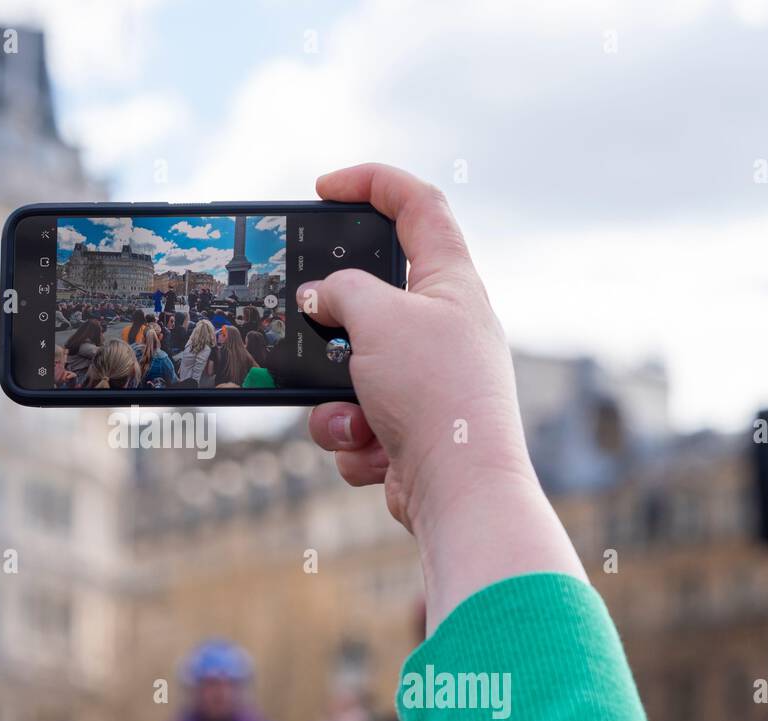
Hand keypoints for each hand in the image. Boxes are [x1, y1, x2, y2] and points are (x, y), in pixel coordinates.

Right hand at [303, 163, 585, 631]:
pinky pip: (355, 420)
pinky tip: (380, 454)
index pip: (418, 206)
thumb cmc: (434, 393)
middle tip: (308, 329)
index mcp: (452, 283)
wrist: (459, 490)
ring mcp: (423, 380)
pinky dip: (355, 440)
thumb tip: (319, 298)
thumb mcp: (379, 318)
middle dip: (332, 327)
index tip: (324, 188)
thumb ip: (341, 291)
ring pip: (349, 371)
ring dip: (336, 403)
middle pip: (369, 301)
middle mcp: (442, 327)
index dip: (372, 183)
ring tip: (359, 423)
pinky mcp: (406, 427)